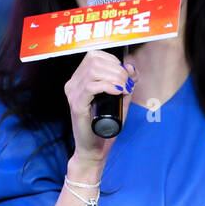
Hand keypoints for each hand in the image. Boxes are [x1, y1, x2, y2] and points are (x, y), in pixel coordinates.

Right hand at [64, 50, 136, 172]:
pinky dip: (108, 86)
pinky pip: (91, 87)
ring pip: (93, 71)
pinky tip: (118, 92)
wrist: (94, 149)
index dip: (113, 61)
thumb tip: (131, 67)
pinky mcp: (76, 105)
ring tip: (125, 89)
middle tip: (128, 84)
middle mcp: (73, 83)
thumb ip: (126, 84)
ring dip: (115, 77)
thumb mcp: (120, 101)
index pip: (94, 56)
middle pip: (94, 60)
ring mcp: (72, 93)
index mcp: (79, 79)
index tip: (126, 75)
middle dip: (117, 69)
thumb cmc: (105, 126)